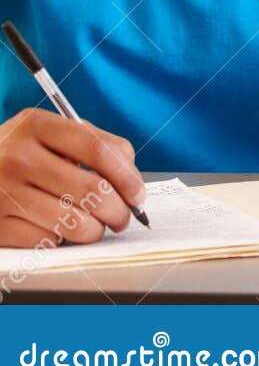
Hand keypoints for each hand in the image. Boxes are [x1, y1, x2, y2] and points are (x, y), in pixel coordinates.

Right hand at [0, 108, 143, 247]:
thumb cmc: (19, 154)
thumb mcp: (48, 135)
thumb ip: (92, 145)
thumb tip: (131, 183)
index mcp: (36, 125)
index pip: (100, 150)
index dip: (128, 177)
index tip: (138, 195)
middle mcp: (16, 156)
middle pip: (92, 190)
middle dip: (118, 211)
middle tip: (121, 218)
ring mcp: (1, 191)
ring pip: (73, 222)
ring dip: (93, 231)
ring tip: (93, 227)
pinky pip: (45, 241)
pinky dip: (58, 240)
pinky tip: (54, 231)